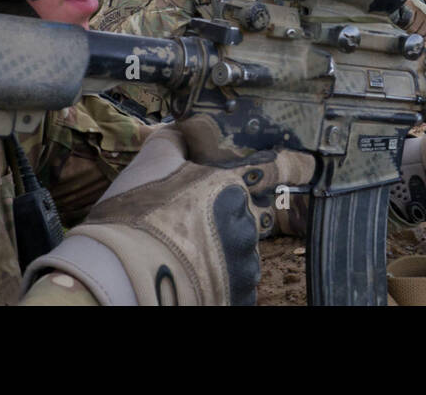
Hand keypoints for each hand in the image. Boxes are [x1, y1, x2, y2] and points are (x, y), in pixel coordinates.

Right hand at [21, 126, 311, 304]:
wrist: (122, 276)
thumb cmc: (133, 217)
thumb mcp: (148, 166)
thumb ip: (170, 141)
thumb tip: (177, 128)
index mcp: (231, 185)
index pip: (278, 167)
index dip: (291, 163)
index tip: (303, 162)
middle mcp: (247, 224)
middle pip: (254, 214)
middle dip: (236, 216)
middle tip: (203, 221)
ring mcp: (244, 264)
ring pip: (244, 251)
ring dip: (224, 250)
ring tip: (188, 252)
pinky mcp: (238, 297)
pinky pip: (236, 284)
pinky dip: (219, 280)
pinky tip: (192, 276)